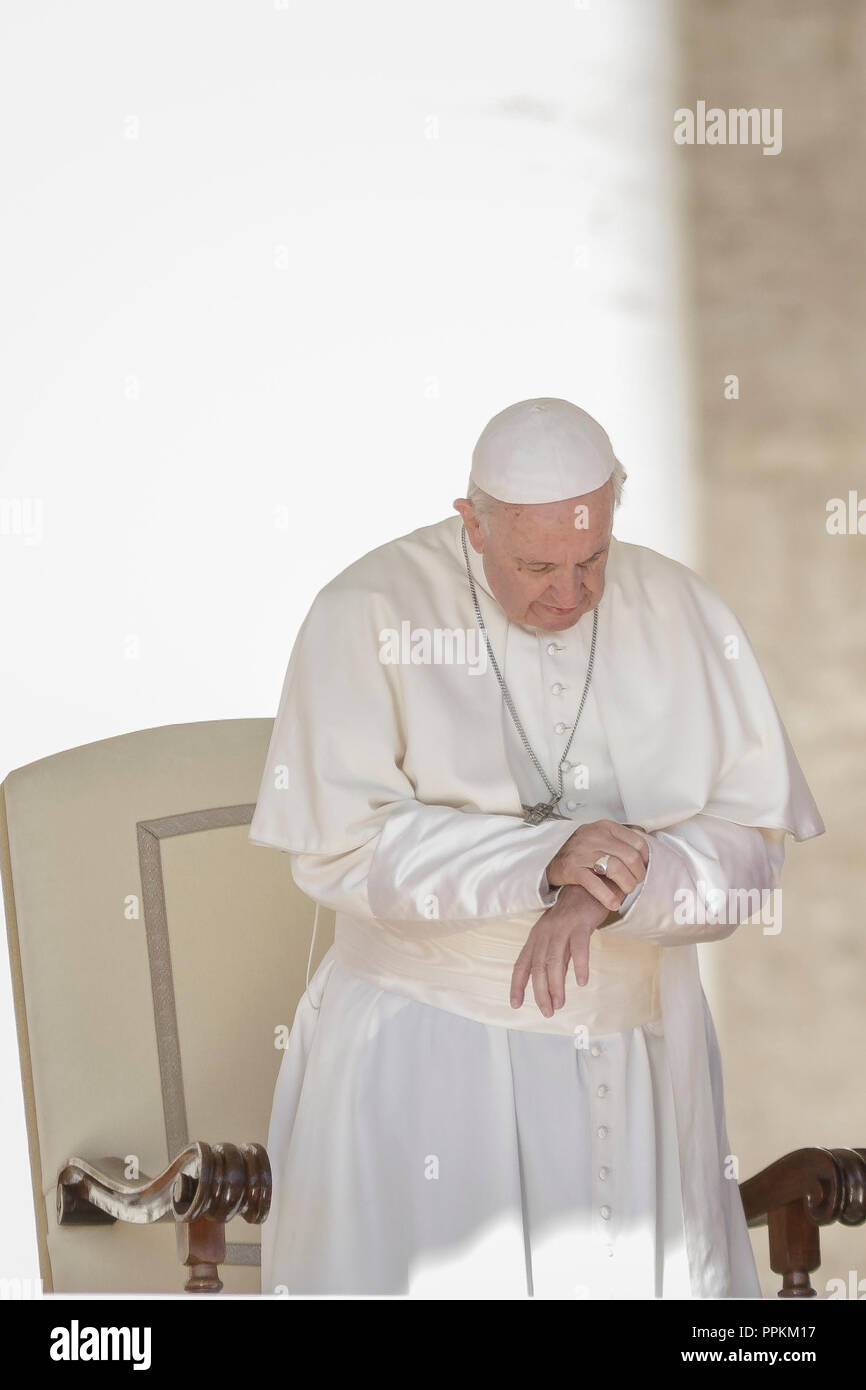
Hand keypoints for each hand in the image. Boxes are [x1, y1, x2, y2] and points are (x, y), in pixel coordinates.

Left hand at [510, 884, 615, 1017]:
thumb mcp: (558, 938)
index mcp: (536, 937)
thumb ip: (555, 960)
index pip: (522, 964)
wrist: (589, 886)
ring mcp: (561, 928)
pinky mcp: (580, 924)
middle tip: (547, 1012)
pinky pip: (579, 948)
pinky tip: (582, 981)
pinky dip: (579, 965)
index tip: (515, 1004)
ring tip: (560, 1004)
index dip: (517, 985)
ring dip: (556, 985)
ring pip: (554, 960)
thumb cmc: (573, 917)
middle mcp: (545, 932)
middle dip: (540, 992)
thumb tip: (552, 989)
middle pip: (538, 966)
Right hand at [545, 818, 648, 910]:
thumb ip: (618, 842)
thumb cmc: (578, 849)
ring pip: (617, 870)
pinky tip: (612, 903)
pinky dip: (607, 896)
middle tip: (634, 882)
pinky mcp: (572, 869)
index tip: (643, 868)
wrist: (548, 857)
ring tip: (625, 891)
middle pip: (630, 857)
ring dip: (626, 885)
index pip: (637, 842)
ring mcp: (582, 852)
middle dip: (637, 875)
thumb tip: (643, 857)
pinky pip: (596, 884)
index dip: (645, 859)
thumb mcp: (598, 836)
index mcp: (605, 827)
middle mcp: (595, 837)